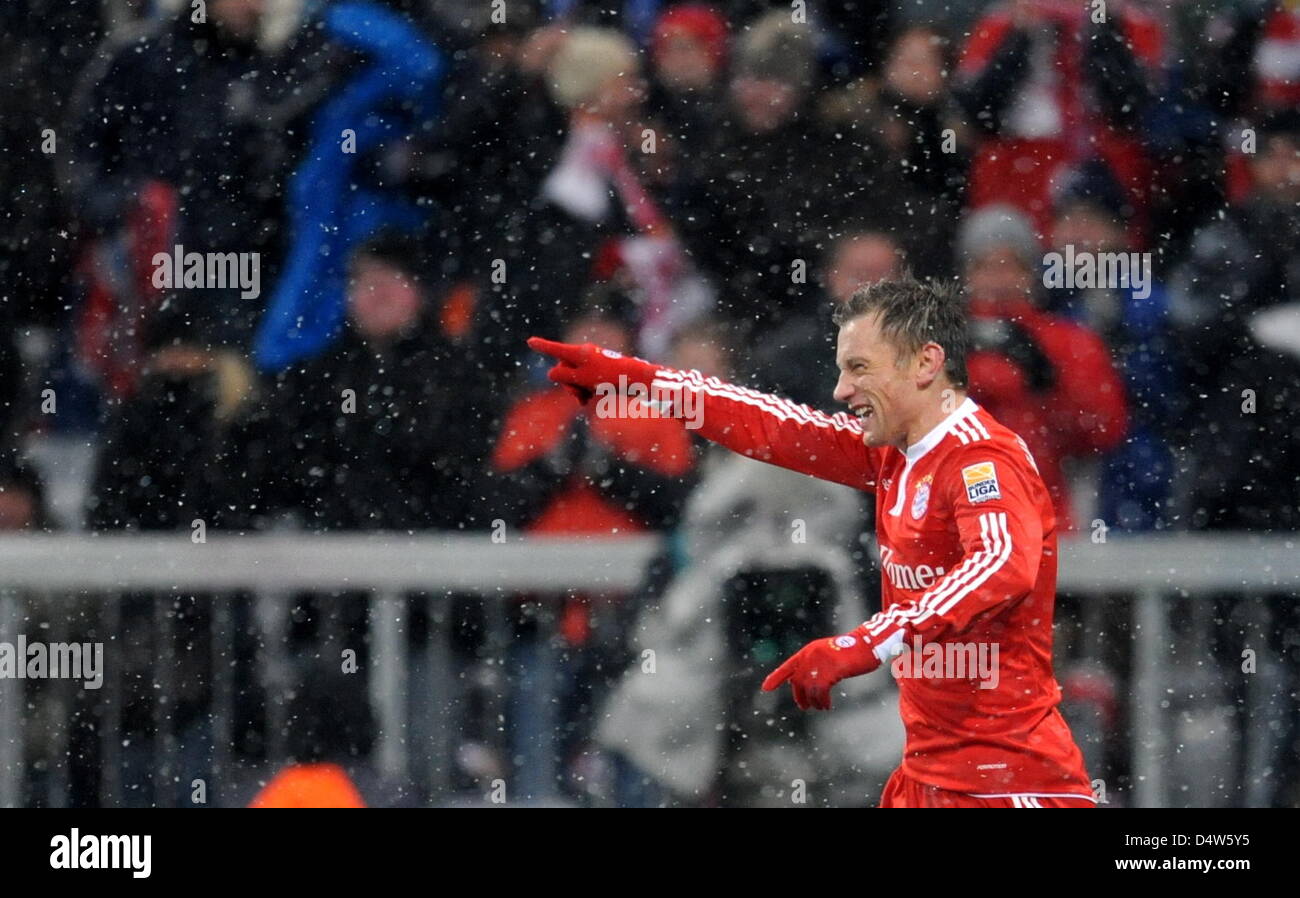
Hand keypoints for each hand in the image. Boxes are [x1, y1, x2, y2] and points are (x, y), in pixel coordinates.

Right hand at [527, 336, 661, 405]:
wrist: (639, 381)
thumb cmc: (611, 378)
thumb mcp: (582, 379)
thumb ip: (562, 376)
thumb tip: (552, 373)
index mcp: (579, 353)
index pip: (555, 350)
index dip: (542, 347)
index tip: (530, 342)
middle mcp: (585, 355)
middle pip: (564, 369)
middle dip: (566, 383)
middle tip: (578, 395)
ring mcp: (593, 364)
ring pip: (575, 378)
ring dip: (576, 390)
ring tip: (586, 399)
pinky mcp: (601, 372)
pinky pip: (585, 381)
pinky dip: (585, 390)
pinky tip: (591, 399)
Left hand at [761, 631, 881, 710]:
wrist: (869, 645)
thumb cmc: (852, 652)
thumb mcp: (829, 656)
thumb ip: (816, 665)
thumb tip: (805, 683)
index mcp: (809, 650)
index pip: (788, 666)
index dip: (776, 677)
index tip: (765, 688)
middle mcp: (811, 654)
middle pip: (798, 681)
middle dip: (800, 696)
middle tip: (805, 707)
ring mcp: (821, 661)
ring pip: (809, 687)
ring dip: (813, 701)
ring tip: (821, 707)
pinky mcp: (832, 668)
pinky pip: (820, 690)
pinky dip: (822, 700)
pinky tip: (826, 706)